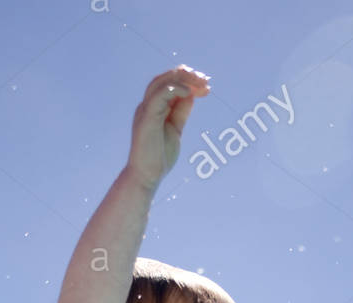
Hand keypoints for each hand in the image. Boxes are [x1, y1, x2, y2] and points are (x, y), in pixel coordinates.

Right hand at [127, 66, 210, 189]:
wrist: (146, 177)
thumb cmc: (159, 157)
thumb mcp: (176, 129)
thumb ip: (181, 111)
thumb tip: (191, 94)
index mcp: (154, 108)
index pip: (170, 83)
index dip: (189, 80)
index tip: (206, 87)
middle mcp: (147, 105)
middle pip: (166, 77)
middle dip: (188, 75)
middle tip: (206, 81)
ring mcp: (145, 110)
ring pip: (162, 81)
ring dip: (183, 78)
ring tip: (200, 82)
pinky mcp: (146, 118)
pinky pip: (159, 95)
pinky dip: (175, 88)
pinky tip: (188, 92)